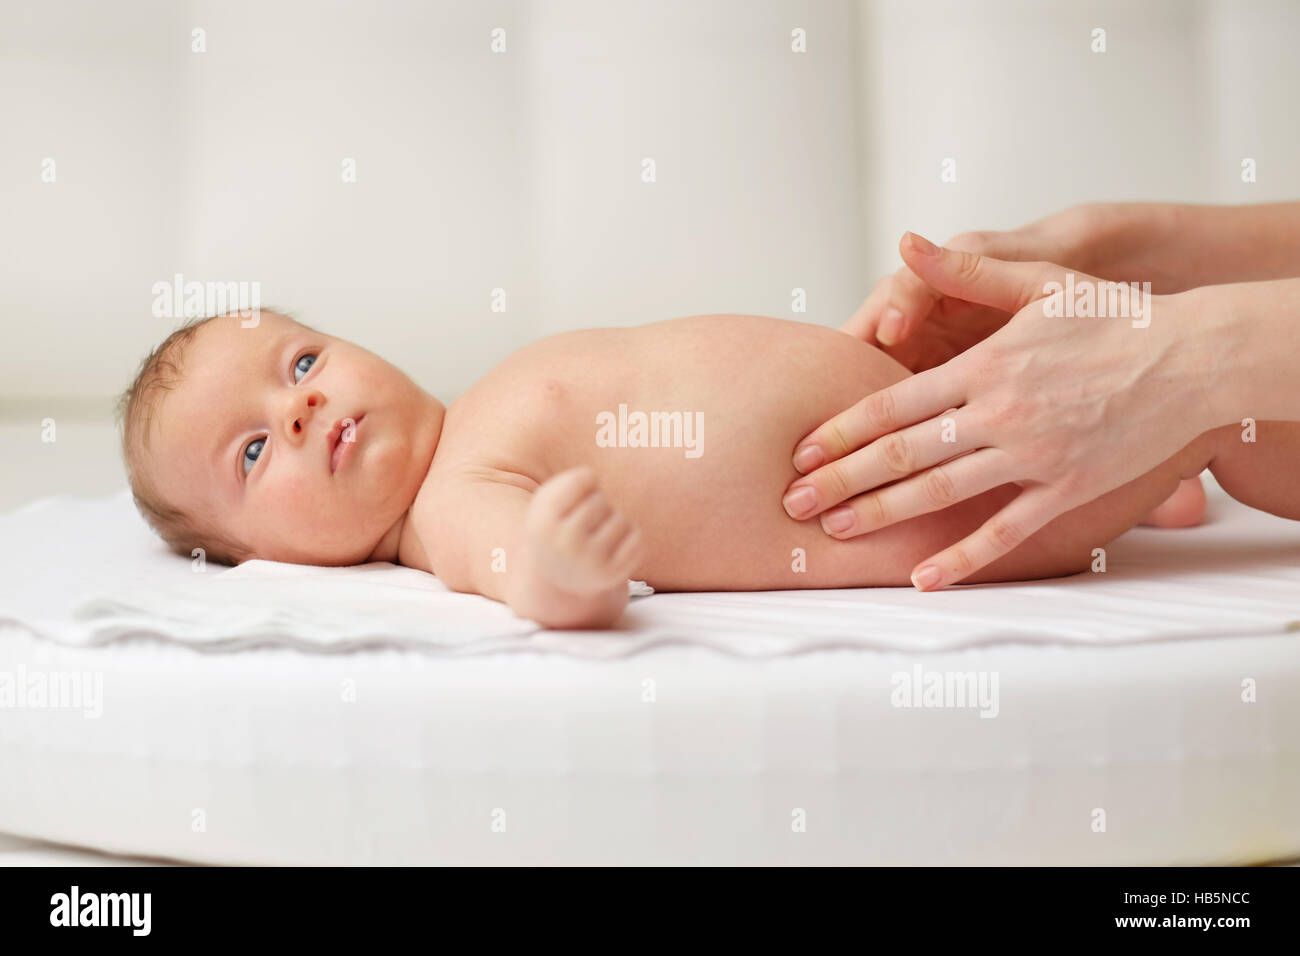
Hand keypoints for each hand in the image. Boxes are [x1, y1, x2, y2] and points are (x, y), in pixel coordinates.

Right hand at [525, 465, 643, 595]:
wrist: (559, 578)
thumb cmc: (556, 528)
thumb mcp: (546, 503)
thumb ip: (566, 482)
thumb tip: (592, 478)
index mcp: (544, 524)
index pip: (581, 481)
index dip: (586, 478)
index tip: (582, 485)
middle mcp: (566, 545)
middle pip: (600, 501)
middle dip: (597, 501)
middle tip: (586, 516)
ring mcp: (590, 563)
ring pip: (621, 519)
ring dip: (614, 519)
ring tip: (597, 531)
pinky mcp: (612, 575)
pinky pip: (637, 538)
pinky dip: (629, 535)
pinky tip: (613, 544)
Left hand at [784, 233, 1217, 590]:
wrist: (1195, 358)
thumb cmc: (1114, 318)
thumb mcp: (1038, 283)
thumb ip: (965, 272)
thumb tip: (906, 243)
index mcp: (984, 364)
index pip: (892, 403)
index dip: (841, 431)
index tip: (801, 452)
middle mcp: (998, 413)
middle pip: (902, 453)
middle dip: (841, 480)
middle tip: (792, 503)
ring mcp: (1032, 455)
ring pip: (940, 492)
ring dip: (881, 515)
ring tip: (834, 531)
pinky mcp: (1066, 489)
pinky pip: (1006, 531)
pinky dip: (963, 557)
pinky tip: (922, 578)